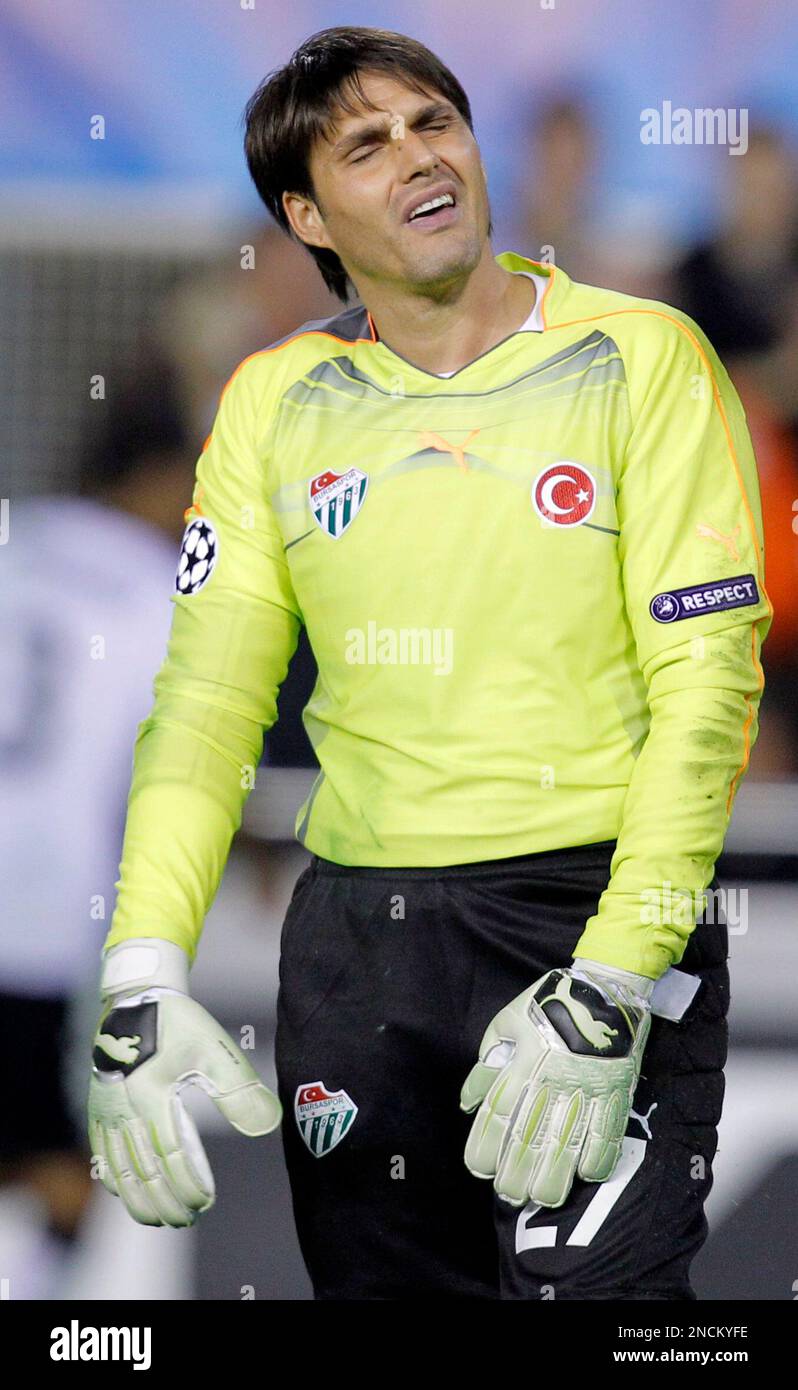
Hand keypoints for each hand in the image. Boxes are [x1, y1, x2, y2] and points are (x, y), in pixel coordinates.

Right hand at [88, 941, 280, 1226]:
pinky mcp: (98, 1108)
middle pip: (143, 1174)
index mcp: (152, 1097)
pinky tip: (128, 1193)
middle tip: (188, 1219)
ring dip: (139, 1201)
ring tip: (162, 1219)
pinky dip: (115, 1181)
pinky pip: (101, 1155)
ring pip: (118, 1171)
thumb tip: (268, 1125)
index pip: (171, 1158)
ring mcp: (106, 1112)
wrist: (137, 997)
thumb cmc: (180, 1023)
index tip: (206, 1202)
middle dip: (166, 1203)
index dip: (188, 1186)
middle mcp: (124, 1111)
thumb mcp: (215, 1050)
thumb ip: (240, 1090)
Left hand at [460, 959, 652, 1208]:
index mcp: (522, 1061)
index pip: (498, 1112)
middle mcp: (551, 1080)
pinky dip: (598, 1158)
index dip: (485, 1146)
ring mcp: (586, 1087)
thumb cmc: (547, 1003)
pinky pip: (607, 1131)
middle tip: (510, 1196)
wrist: (604, 987)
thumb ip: (488, 1061)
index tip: (479, 1169)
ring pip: (567, 1143)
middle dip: (517, 1173)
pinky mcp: (615, 1090)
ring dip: (554, 1177)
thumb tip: (469, 1103)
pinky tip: (586, 1176)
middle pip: (530, 1137)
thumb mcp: (507, 1020)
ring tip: (543, 1198)